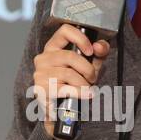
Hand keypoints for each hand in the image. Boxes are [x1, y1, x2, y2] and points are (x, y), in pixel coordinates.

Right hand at [32, 25, 110, 139]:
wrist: (61, 109)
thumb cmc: (74, 83)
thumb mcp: (89, 64)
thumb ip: (98, 53)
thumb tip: (100, 46)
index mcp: (53, 47)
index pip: (65, 30)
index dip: (80, 38)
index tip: (91, 51)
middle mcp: (43, 58)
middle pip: (70, 56)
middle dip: (87, 68)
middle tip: (92, 78)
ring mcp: (40, 74)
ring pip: (69, 74)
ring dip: (84, 84)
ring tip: (87, 89)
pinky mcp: (41, 89)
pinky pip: (66, 89)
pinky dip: (80, 93)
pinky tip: (86, 95)